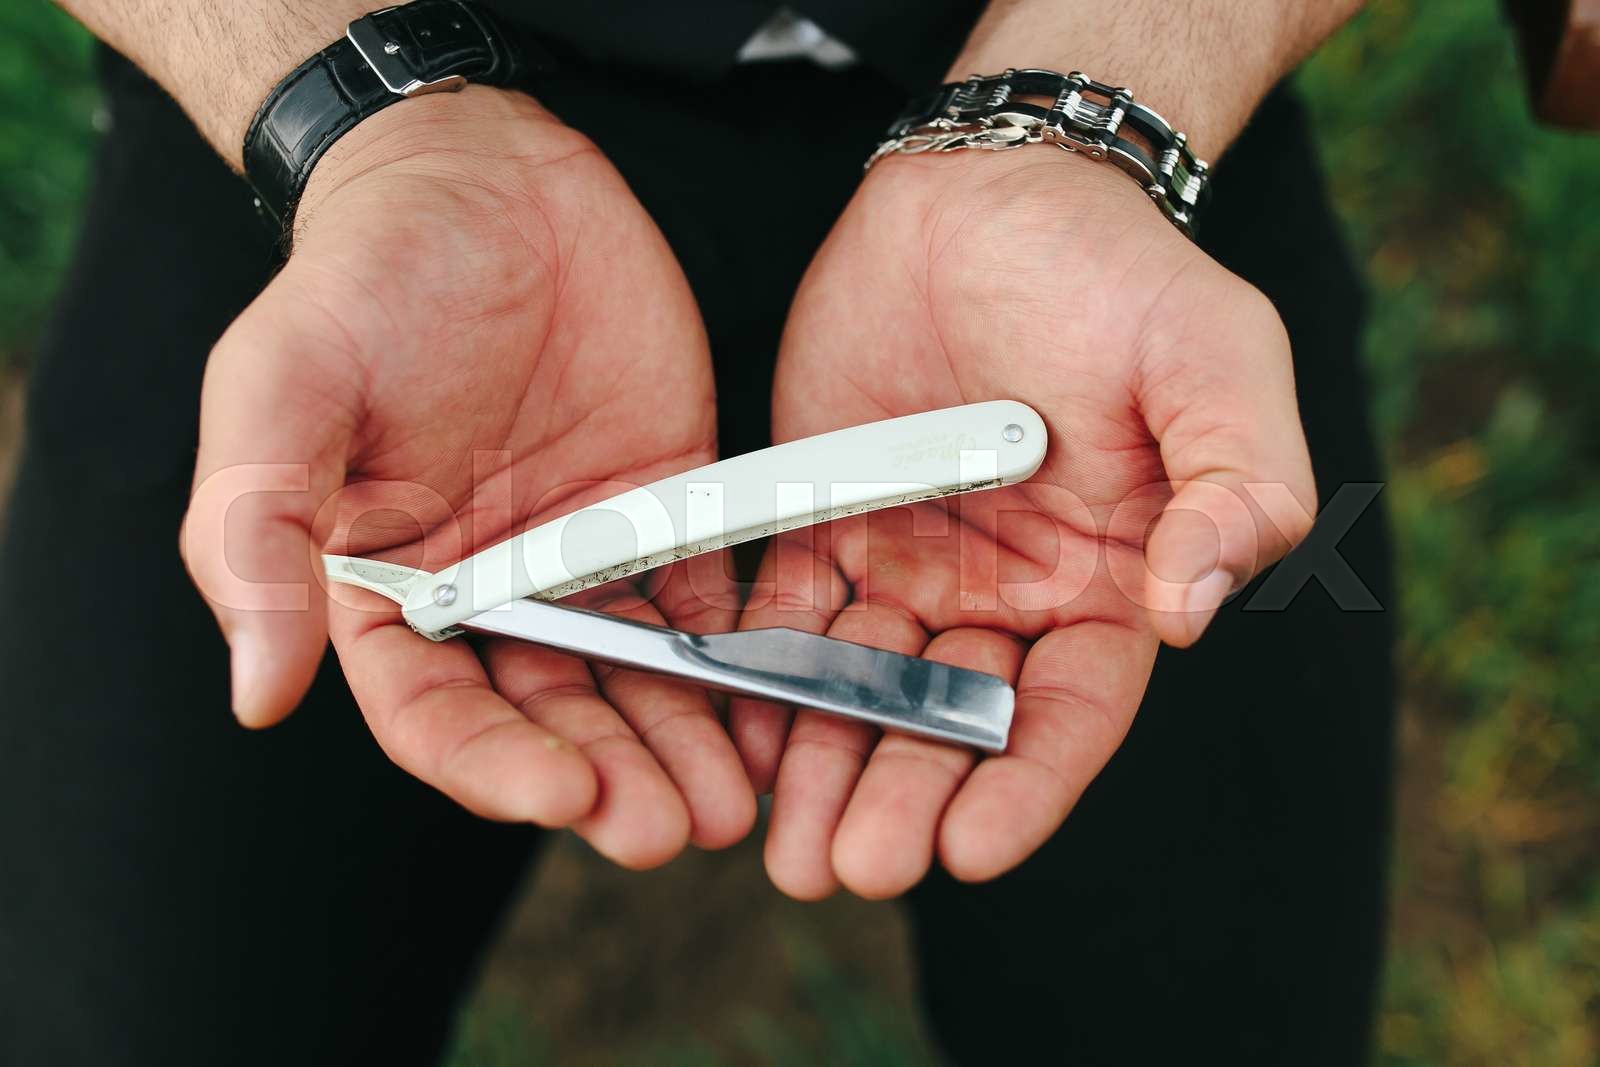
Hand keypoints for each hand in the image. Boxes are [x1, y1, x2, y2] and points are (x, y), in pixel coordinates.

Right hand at [181, 87, 753, 865]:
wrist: (482, 175)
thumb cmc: (363, 277)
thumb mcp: (280, 388)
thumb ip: (262, 535)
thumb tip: (259, 694)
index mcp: (384, 587)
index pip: (433, 710)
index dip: (494, 764)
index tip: (565, 793)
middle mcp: (487, 593)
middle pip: (550, 713)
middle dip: (610, 777)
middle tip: (674, 829)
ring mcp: (582, 557)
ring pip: (636, 678)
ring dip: (682, 743)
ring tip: (734, 802)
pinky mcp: (664, 510)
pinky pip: (705, 603)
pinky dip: (740, 662)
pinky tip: (778, 708)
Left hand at [731, 148, 1315, 896]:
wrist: (991, 188)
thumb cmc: (1117, 271)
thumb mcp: (1215, 360)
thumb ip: (1236, 484)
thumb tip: (1192, 611)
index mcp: (1108, 579)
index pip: (1071, 712)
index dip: (1027, 786)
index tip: (974, 850)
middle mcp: (1007, 593)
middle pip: (954, 722)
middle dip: (906, 797)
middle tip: (854, 867)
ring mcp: (913, 562)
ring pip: (864, 689)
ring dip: (827, 766)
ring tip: (788, 848)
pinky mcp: (829, 520)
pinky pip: (788, 614)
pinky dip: (761, 677)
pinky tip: (735, 737)